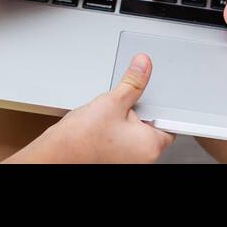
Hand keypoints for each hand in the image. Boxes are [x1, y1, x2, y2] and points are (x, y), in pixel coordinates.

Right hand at [14, 54, 173, 162]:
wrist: (57, 153)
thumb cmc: (81, 139)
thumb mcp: (113, 101)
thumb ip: (133, 82)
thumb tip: (143, 66)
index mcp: (150, 145)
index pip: (169, 122)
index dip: (161, 106)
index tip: (154, 94)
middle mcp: (143, 157)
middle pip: (152, 125)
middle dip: (140, 110)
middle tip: (125, 103)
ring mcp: (128, 160)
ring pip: (135, 131)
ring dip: (127, 119)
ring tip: (109, 114)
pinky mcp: (115, 158)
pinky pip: (123, 139)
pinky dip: (117, 128)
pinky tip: (103, 123)